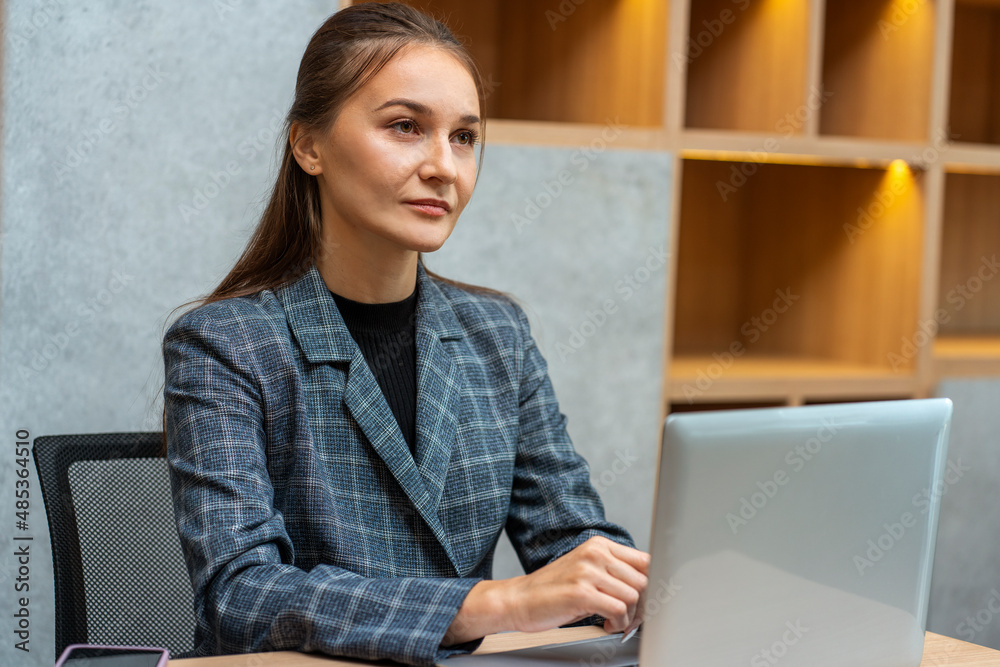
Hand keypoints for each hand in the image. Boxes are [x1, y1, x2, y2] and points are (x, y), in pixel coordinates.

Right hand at [443, 536, 648, 644]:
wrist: (518, 599)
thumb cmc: (552, 589)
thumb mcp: (586, 571)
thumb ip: (613, 573)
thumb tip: (647, 588)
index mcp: (599, 545)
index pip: (644, 560)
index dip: (651, 585)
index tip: (647, 601)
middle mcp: (595, 553)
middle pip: (642, 580)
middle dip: (641, 605)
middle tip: (628, 617)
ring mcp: (588, 571)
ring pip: (632, 596)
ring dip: (627, 616)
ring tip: (611, 620)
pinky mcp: (581, 592)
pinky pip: (618, 609)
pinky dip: (617, 623)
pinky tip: (604, 624)